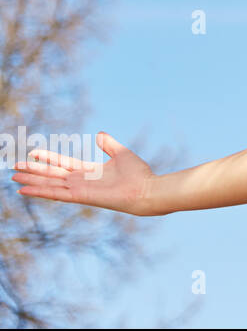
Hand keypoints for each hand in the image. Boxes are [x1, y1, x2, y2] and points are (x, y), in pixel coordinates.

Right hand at [11, 132, 156, 216]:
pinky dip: (39, 191)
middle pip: (52, 174)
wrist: (146, 189)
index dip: (48, 158)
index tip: (33, 152)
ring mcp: (79, 189)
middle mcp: (81, 181)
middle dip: (34, 171)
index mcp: (89, 171)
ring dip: (32, 180)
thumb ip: (109, 145)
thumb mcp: (121, 153)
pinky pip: (56, 193)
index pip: (63, 163)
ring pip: (50, 184)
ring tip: (14, 177)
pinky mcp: (80, 196)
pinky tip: (24, 190)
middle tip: (14, 167)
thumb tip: (100, 134)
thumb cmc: (138, 174)